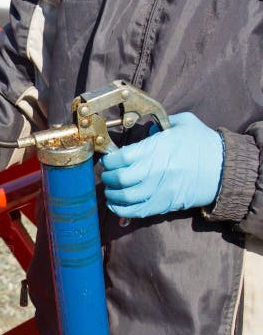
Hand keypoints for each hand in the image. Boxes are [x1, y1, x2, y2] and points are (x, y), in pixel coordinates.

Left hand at [101, 112, 223, 217]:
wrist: (225, 169)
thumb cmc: (204, 144)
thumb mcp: (184, 123)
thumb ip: (161, 123)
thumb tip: (146, 130)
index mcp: (157, 148)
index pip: (121, 157)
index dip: (110, 160)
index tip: (109, 159)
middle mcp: (155, 170)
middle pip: (119, 178)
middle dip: (108, 176)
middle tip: (108, 174)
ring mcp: (159, 189)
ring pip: (124, 197)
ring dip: (111, 193)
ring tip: (110, 189)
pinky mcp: (164, 204)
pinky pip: (136, 211)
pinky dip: (120, 209)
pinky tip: (115, 204)